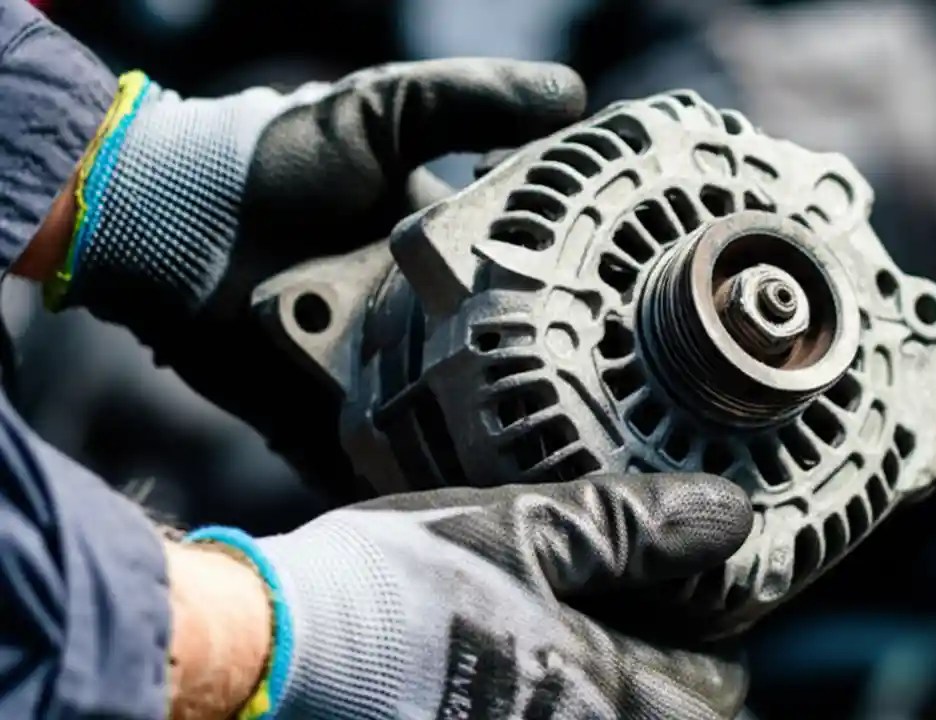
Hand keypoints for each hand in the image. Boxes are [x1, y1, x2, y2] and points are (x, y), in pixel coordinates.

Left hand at [22, 60, 585, 495]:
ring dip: (496, 444)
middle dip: (548, 386)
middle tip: (613, 415)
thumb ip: (471, 100)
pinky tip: (476, 506)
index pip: (527, 281)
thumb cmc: (275, 159)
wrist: (172, 223)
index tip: (630, 319)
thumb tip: (576, 94)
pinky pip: (386, 463)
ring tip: (565, 473)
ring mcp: (381, 374)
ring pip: (454, 421)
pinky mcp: (334, 419)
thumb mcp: (382, 112)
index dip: (576, 298)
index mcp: (442, 254)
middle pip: (500, 363)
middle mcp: (421, 318)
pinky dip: (419, 484)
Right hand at [175, 473, 752, 718]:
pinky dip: (560, 696)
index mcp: (601, 693)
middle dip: (672, 668)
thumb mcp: (520, 528)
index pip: (714, 688)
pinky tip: (519, 653)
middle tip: (636, 605)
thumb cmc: (390, 591)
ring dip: (619, 678)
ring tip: (571, 623)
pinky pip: (553, 717)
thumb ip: (632, 527)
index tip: (685, 590)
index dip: (712, 632)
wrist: (271, 652)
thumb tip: (727, 517)